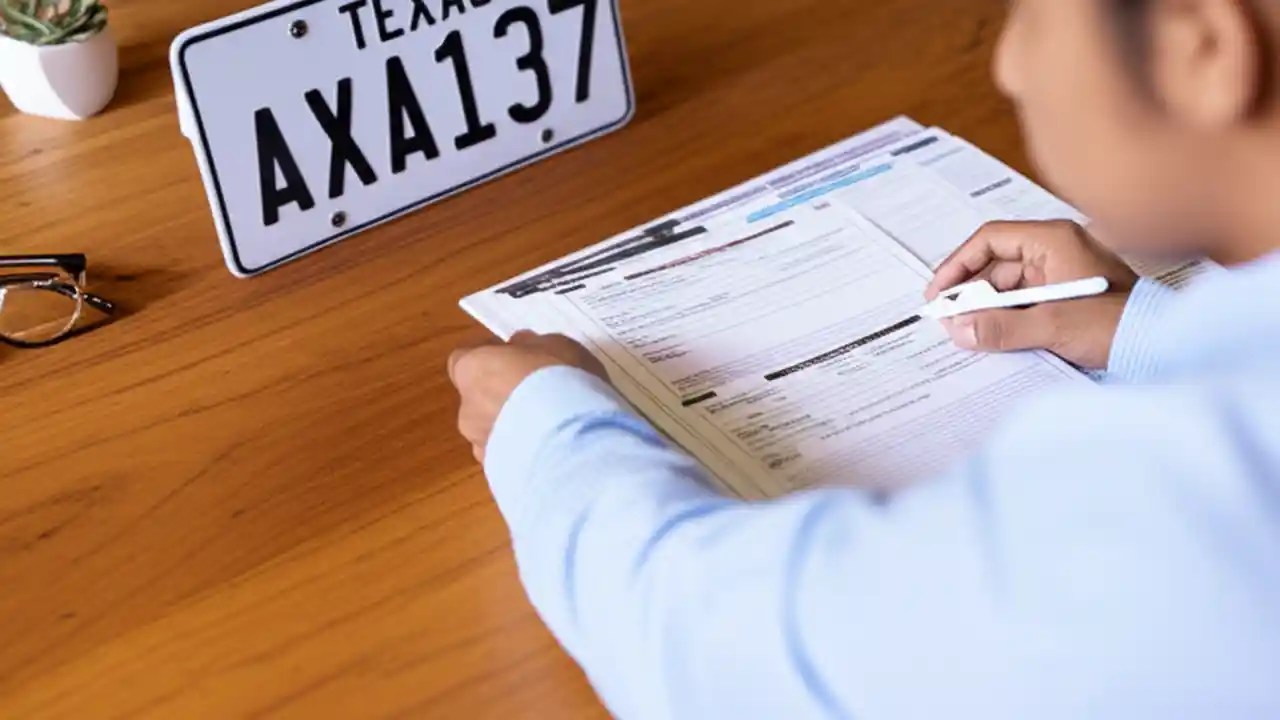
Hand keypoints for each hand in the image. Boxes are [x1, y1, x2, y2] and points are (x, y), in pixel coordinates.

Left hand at [448, 331, 607, 462]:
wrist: (573, 443)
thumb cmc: (560, 380)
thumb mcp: (556, 346)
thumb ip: (532, 347)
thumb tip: (520, 346)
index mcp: (473, 371)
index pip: (464, 360)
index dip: (488, 359)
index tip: (511, 358)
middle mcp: (468, 410)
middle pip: (479, 399)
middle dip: (503, 397)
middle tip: (539, 394)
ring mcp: (481, 447)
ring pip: (495, 433)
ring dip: (515, 429)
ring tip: (553, 428)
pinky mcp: (500, 476)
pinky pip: (512, 459)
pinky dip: (526, 454)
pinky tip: (555, 451)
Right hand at [925, 220, 1138, 368]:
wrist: (1164, 346)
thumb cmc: (1121, 325)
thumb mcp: (1054, 325)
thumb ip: (1002, 327)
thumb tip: (959, 328)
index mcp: (1055, 240)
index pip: (991, 239)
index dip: (958, 264)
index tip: (940, 291)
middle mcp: (1056, 251)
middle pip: (995, 265)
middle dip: (969, 292)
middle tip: (948, 319)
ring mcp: (1060, 275)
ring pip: (1007, 287)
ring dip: (986, 309)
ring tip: (967, 333)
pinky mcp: (1064, 298)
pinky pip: (1023, 303)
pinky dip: (1005, 319)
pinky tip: (991, 337)